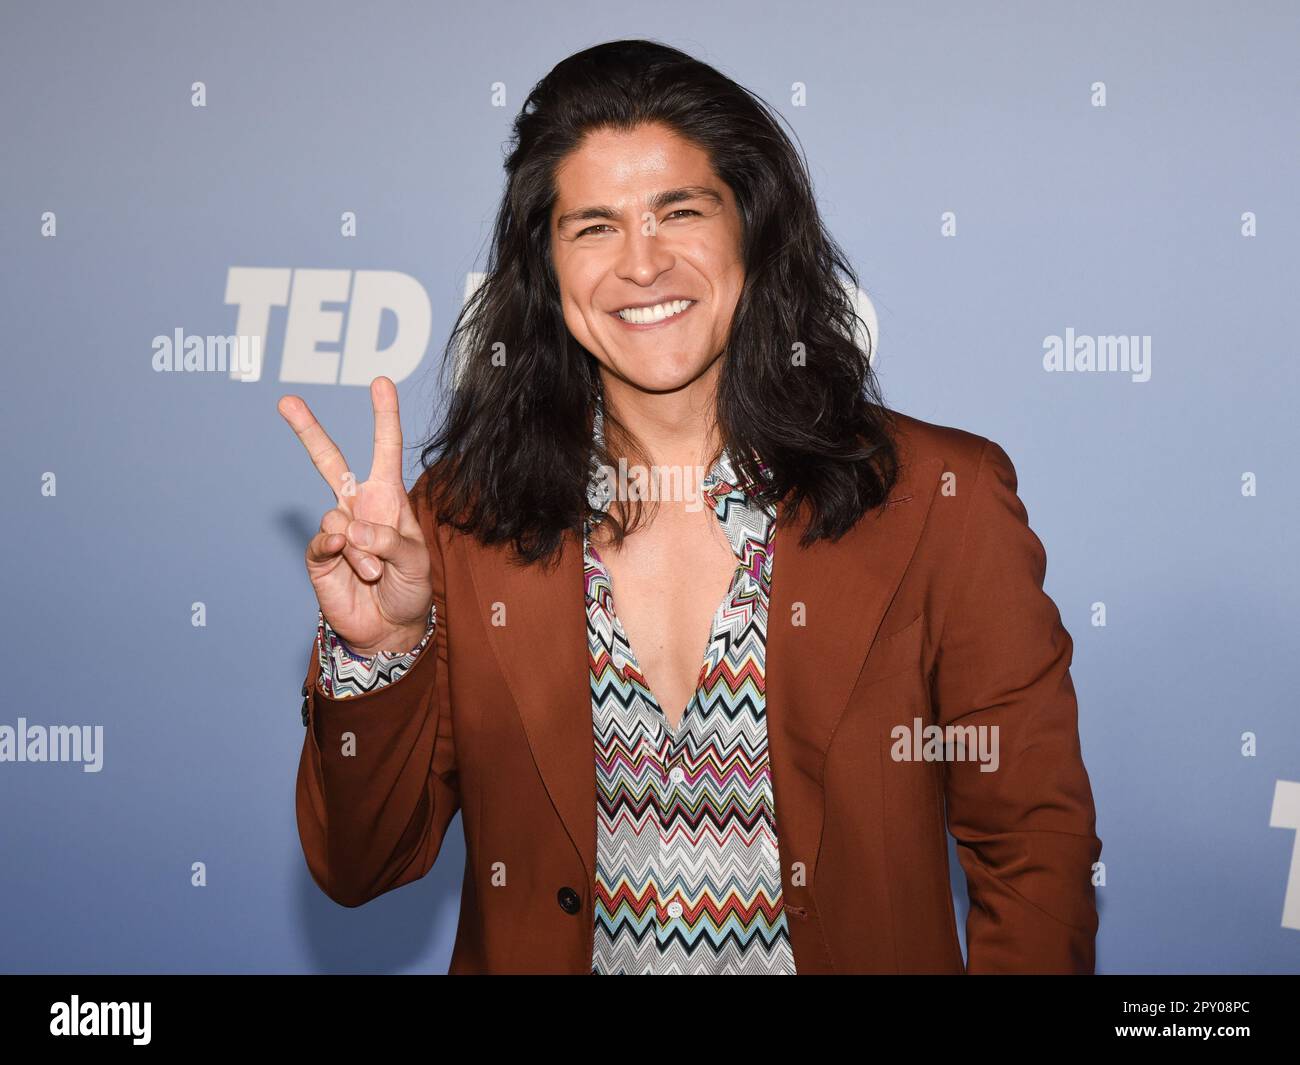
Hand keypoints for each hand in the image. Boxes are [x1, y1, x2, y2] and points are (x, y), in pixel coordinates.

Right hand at [278, 376, 433, 656]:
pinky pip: (324, 541)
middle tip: (286, 401)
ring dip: (362, 549)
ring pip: (336, 517)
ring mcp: (336, 530)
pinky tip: (353, 566)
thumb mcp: (416, 561)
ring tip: (375, 571)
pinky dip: (341, 553)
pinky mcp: (320, 555)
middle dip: (307, 432)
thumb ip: (390, 540)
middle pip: (328, 462)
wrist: (390, 629)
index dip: (384, 417)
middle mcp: (358, 508)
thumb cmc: (409, 588)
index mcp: (387, 499)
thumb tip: (351, 527)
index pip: (385, 451)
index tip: (380, 383)